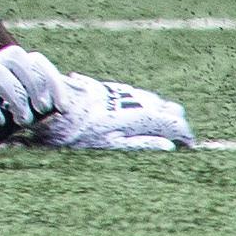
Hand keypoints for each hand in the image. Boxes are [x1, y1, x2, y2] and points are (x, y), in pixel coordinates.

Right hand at [0, 46, 64, 162]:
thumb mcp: (16, 116)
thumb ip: (35, 109)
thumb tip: (60, 106)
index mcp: (7, 72)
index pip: (33, 59)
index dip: (52, 80)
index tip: (63, 108)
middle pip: (16, 55)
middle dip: (34, 82)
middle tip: (39, 109)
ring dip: (16, 98)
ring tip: (21, 120)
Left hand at [33, 71, 195, 151]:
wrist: (46, 104)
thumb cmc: (76, 133)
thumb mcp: (109, 146)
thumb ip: (141, 145)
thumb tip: (169, 147)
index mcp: (137, 117)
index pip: (172, 122)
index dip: (185, 135)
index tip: (189, 146)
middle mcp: (131, 100)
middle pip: (166, 107)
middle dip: (176, 121)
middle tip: (178, 138)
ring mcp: (119, 92)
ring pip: (150, 98)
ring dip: (160, 111)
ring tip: (161, 127)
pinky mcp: (105, 88)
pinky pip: (132, 94)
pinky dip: (142, 103)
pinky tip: (137, 111)